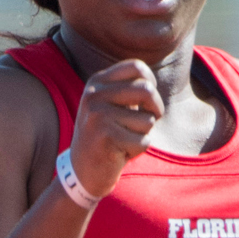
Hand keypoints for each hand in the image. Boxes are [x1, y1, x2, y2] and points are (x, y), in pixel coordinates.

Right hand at [67, 58, 164, 199]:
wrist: (81, 170)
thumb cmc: (106, 135)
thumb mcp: (112, 105)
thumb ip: (129, 90)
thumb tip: (151, 82)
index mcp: (96, 82)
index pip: (137, 67)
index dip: (151, 82)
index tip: (146, 100)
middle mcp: (94, 95)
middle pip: (147, 90)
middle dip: (156, 109)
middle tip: (149, 121)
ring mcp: (98, 115)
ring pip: (148, 119)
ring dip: (143, 134)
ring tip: (124, 139)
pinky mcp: (106, 137)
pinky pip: (143, 141)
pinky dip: (137, 150)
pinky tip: (119, 152)